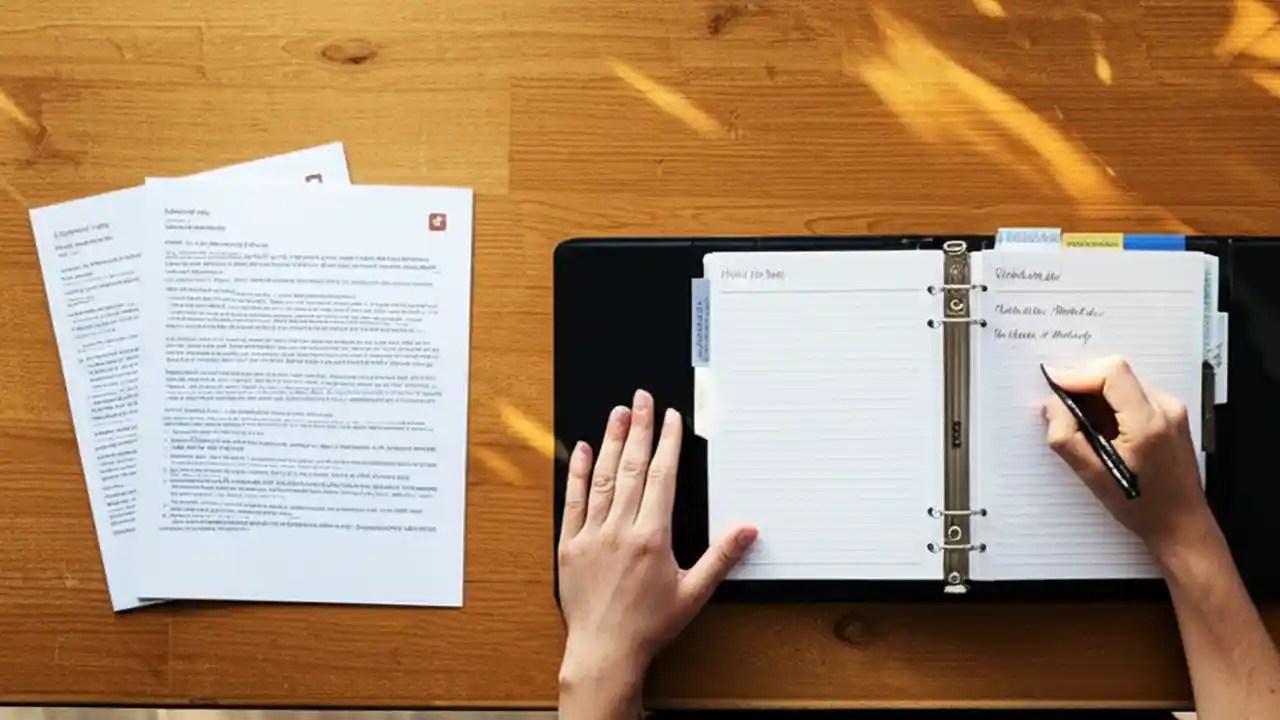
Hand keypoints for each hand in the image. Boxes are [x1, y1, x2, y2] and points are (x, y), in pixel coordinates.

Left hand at [557, 389, 756, 718]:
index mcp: (652, 537)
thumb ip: (722, 557)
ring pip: (602, 478)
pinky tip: (582, 450)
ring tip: (618, 413)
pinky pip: (574, 501)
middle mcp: (620, 529)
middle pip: (632, 468)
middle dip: (640, 429)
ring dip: (611, 441)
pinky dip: (578, 473)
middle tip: (642, 398)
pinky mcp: (569, 545)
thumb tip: (748, 529)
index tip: (671, 418)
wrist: (605, 651)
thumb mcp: (694, 593)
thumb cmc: (650, 625)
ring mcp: (592, 535)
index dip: (668, 443)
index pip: (662, 477)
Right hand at [1043, 356, 1214, 565]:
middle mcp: (1165, 409)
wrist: (1181, 523)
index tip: (1054, 383)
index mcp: (1147, 424)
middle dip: (1083, 381)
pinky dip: (1110, 400)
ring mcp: (1172, 409)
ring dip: (1096, 392)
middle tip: (1062, 405)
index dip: (1077, 373)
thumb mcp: (1093, 477)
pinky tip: (1103, 426)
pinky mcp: (1171, 413)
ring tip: (1083, 421)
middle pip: (1116, 372)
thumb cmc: (1142, 507)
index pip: (1112, 373)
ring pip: (1123, 380)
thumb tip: (1053, 405)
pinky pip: (1133, 391)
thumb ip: (1066, 437)